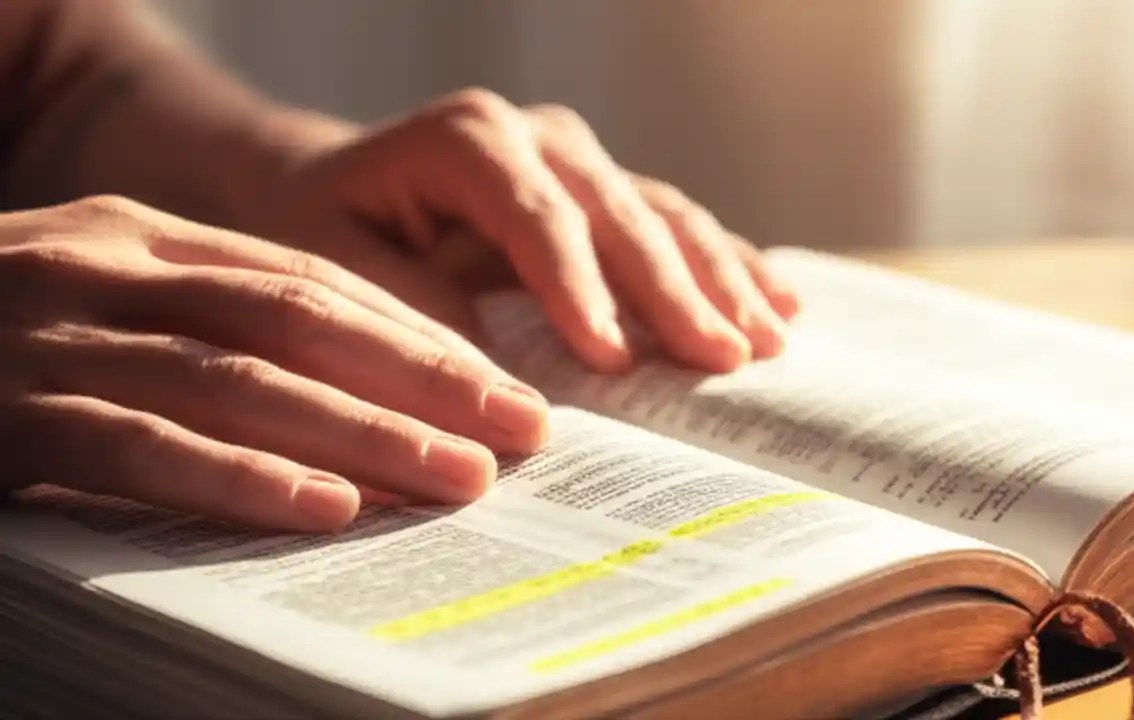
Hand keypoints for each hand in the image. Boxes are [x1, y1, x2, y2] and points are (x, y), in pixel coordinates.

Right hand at [0, 196, 549, 530]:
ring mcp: (50, 338)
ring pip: (234, 380)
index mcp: (146, 242)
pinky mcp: (0, 417)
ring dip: (358, 430)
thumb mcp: (111, 315)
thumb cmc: (0, 348)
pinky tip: (318, 507)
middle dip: (421, 377)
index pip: (314, 284)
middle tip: (521, 431)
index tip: (507, 391)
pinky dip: (231, 478)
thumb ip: (214, 339)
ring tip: (456, 477)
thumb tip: (353, 408)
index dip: (419, 339)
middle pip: (298, 320)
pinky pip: (133, 448)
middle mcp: (107, 270)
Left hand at [243, 89, 799, 373]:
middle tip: (723, 361)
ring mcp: (579, 156)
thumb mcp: (337, 271)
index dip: (581, 290)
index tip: (614, 363)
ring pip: (663, 214)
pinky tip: (779, 301)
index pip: (538, 217)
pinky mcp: (605, 187)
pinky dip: (727, 264)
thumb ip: (415, 318)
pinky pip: (676, 222)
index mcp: (465, 140)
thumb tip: (501, 391)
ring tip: (767, 341)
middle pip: (619, 213)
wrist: (330, 186)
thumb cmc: (326, 230)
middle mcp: (536, 135)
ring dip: (718, 279)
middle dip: (673, 291)